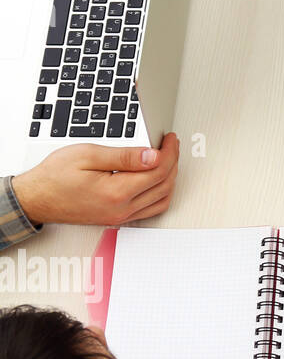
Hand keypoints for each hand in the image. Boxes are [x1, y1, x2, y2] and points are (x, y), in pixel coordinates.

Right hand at [10, 134, 181, 225]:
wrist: (35, 198)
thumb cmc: (54, 177)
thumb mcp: (87, 155)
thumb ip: (124, 156)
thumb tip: (153, 155)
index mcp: (116, 192)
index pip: (159, 170)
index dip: (170, 151)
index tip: (170, 139)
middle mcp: (121, 209)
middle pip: (164, 185)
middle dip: (173, 162)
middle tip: (170, 145)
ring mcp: (120, 217)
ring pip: (161, 199)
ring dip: (170, 178)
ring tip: (166, 159)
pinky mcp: (117, 219)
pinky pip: (150, 209)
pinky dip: (160, 193)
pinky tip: (157, 179)